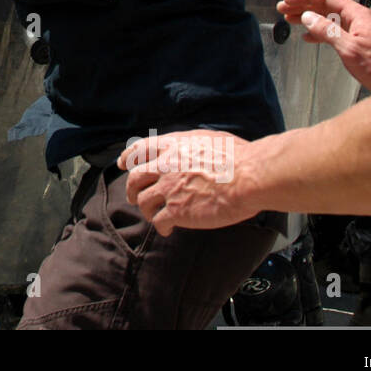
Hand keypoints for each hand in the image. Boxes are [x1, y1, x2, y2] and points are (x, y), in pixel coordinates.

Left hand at [119, 130, 254, 235]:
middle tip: (132, 196)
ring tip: (152, 215)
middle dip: (131, 188)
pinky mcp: (177, 211)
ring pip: (143, 201)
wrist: (249, 177)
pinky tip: (167, 231)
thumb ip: (192, 145)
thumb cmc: (239, 157)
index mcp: (173, 146)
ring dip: (146, 209)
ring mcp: (169, 189)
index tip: (121, 164)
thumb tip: (191, 149)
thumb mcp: (210, 139)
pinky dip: (160, 226)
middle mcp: (165, 166)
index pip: (140, 149)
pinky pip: (159, 221)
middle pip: (135, 178)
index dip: (128, 157)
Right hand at [276, 0, 370, 90]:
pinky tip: (309, 38)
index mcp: (359, 15)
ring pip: (331, 18)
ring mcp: (362, 30)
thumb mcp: (350, 49)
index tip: (288, 0)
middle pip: (327, 6)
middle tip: (283, 10)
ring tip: (291, 21)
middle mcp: (360, 18)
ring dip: (310, 18)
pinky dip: (321, 32)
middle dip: (304, 6)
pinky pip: (337, 31)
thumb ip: (328, 32)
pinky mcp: (362, 41)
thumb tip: (308, 17)